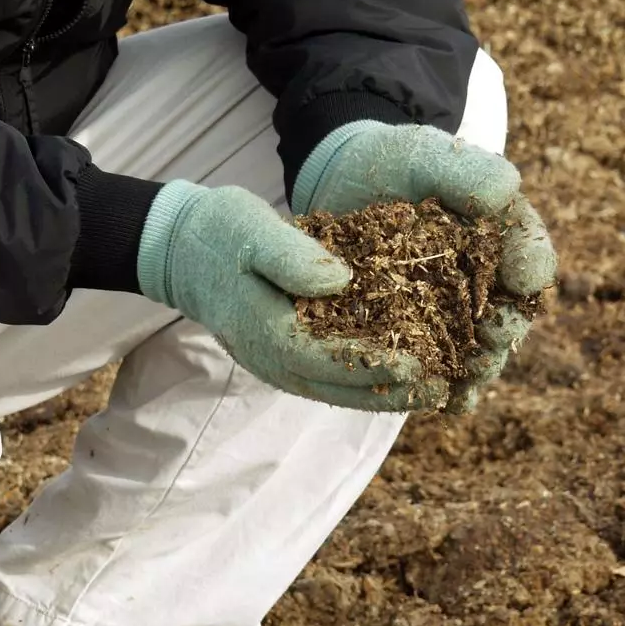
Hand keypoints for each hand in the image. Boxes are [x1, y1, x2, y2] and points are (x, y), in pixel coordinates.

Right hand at [136, 180, 447, 410]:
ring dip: (385, 395)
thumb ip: (292, 257)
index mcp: (267, 332)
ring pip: (338, 390)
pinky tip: (402, 374)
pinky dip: (367, 381)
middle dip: (393, 392)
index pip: (330, 361)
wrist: (182, 249)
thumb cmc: (220, 232)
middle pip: (341, 388)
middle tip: (442, 389)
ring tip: (434, 391)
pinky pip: (331, 378)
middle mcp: (274, 359)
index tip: (419, 365)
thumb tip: (341, 281)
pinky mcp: (286, 354)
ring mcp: (278, 362)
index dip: (376, 366)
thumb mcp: (254, 230)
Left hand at [291, 121, 557, 412]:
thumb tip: (507, 191)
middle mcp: (488, 279)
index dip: (531, 266)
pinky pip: (444, 367)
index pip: (530, 253)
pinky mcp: (420, 335)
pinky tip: (448, 402)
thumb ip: (467, 172)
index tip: (524, 276)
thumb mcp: (427, 156)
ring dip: (480, 367)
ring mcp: (456, 311)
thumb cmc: (396, 164)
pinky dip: (450, 387)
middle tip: (494, 338)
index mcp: (502, 234)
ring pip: (481, 347)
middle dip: (505, 328)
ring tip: (471, 379)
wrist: (346, 184)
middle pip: (511, 311)